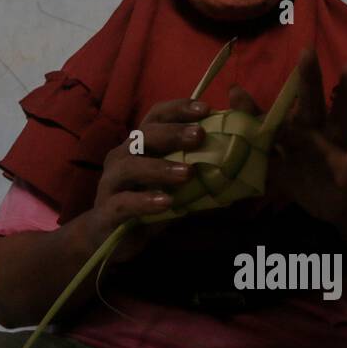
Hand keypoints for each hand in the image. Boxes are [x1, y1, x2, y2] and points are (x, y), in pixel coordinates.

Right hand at [84, 98, 208, 259]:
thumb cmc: (150, 203)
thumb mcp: (180, 182)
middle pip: (144, 135)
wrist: (112, 238)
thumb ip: (203, 164)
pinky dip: (145, 201)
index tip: (206, 108)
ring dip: (160, 167)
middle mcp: (123, 156)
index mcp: (141, 144)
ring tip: (188, 173)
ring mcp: (111, 182)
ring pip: (131, 166)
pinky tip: (166, 203)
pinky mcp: (107, 211)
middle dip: (173, 133)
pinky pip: (125, 203)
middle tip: (200, 136)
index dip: (179, 108)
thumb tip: (238, 152)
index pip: (157, 115)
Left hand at [232, 48, 346, 224]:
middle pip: (312, 104)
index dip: (268, 97)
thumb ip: (257, 128)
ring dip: (346, 94)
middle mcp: (317, 133)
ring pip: (340, 118)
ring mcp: (335, 149)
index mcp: (298, 130)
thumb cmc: (301, 174)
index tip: (250, 79)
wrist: (328, 206)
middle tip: (306, 51)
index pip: (282, 109)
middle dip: (308, 80)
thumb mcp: (275, 156)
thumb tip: (233, 92)